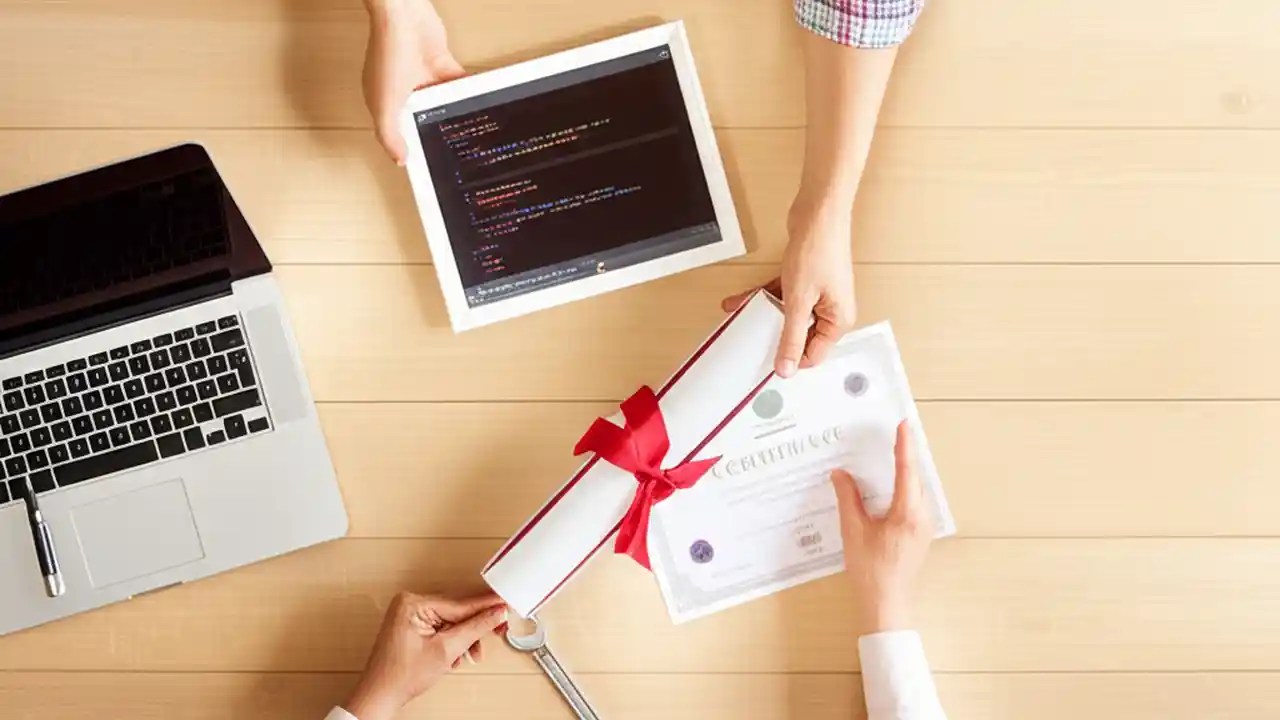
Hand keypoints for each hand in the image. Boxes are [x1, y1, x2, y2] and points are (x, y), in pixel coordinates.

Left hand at [343, 591, 507, 719]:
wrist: (381, 695)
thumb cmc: (400, 676)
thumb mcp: (446, 650)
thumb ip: (475, 628)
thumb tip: (495, 614)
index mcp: (414, 603)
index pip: (461, 603)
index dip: (486, 607)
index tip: (504, 605)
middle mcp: (411, 604)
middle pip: (457, 612)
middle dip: (475, 628)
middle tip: (497, 630)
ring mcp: (410, 614)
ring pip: (451, 621)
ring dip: (464, 638)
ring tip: (471, 653)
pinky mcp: (412, 625)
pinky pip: (441, 627)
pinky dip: (452, 640)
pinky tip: (456, 654)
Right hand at [363, 0, 464, 163]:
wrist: (404, 17)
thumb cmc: (389, 54)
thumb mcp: (384, 104)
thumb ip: (389, 134)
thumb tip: (399, 160)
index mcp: (386, 104)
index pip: (399, 132)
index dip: (411, 148)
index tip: (427, 167)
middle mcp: (404, 93)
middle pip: (423, 120)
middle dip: (436, 135)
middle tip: (454, 156)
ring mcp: (424, 79)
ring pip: (443, 104)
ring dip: (454, 115)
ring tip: (469, 137)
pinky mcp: (442, 66)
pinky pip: (458, 85)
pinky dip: (467, 94)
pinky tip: (479, 109)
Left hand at [721, 197, 855, 377]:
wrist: (818, 214)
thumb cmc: (818, 251)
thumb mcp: (799, 302)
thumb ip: (791, 337)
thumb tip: (787, 368)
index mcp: (838, 320)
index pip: (813, 355)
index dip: (790, 360)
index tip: (766, 363)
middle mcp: (831, 310)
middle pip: (800, 336)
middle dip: (773, 336)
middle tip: (750, 343)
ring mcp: (818, 294)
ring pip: (787, 315)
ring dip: (763, 315)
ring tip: (739, 318)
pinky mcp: (805, 281)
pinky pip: (782, 297)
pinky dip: (763, 298)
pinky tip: (741, 300)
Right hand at [830, 421, 931, 634]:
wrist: (887, 605)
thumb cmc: (869, 570)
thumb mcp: (853, 531)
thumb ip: (848, 498)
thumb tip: (840, 473)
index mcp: (908, 513)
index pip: (906, 471)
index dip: (904, 446)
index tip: (904, 425)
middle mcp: (922, 517)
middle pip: (916, 478)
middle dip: (906, 454)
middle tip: (898, 432)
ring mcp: (924, 527)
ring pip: (917, 490)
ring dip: (906, 472)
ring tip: (896, 452)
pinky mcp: (920, 535)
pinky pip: (915, 502)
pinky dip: (905, 488)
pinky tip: (893, 484)